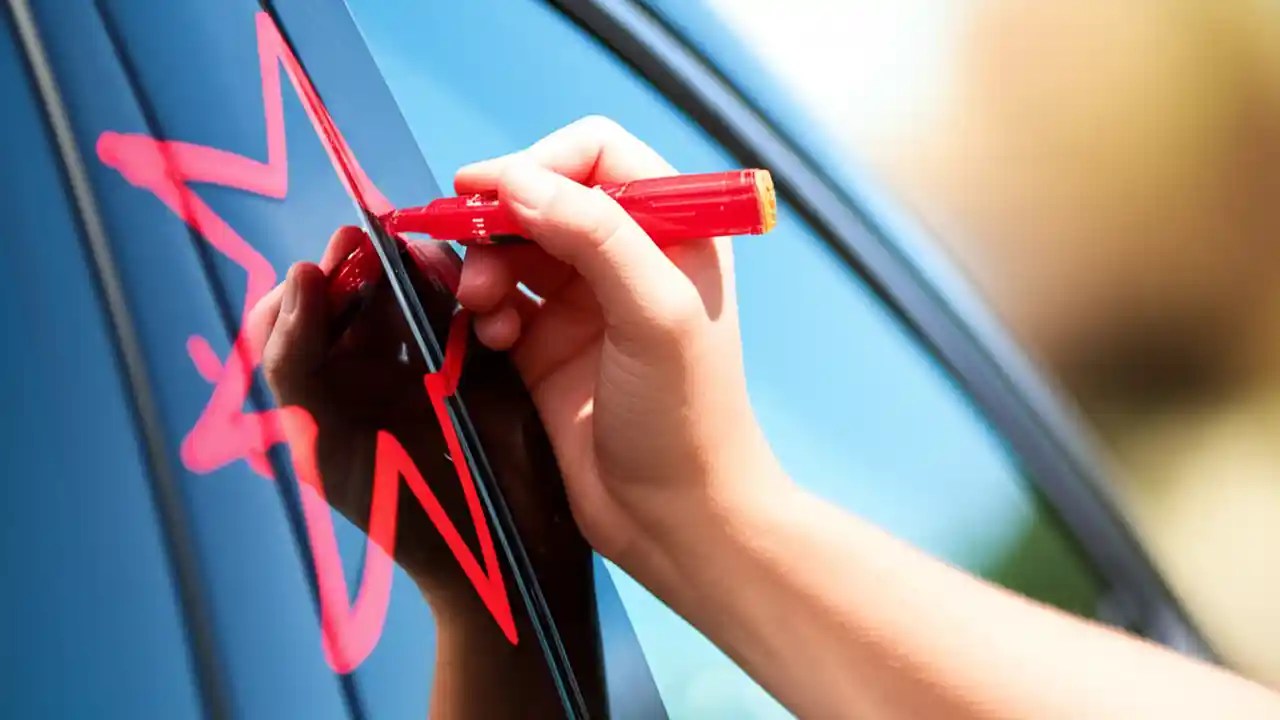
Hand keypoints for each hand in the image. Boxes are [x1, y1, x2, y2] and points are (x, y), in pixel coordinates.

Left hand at [251, 227, 491, 606]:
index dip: (310, 283)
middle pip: (367, 283)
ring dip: (429, 269)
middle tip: (381, 247)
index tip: (324, 268)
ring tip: (439, 276)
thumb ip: (294, 366)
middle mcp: (379, 359)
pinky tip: (482, 313)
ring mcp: (437, 351)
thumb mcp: (327, 444)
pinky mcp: (493, 351)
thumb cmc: (405, 511)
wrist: (499, 552)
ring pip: (425, 281)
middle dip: (371, 261)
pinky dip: (479, 294)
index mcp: (330, 380)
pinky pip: (480, 303)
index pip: (303, 309)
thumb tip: (302, 276)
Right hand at [454, 117, 785, 582]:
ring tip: (481, 301)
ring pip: (510, 246)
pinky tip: (492, 335)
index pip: (596, 154)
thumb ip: (594, 235)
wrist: (673, 519)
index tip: (488, 192)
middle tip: (466, 244)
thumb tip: (516, 180)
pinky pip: (495, 300)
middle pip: (542, 196)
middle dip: (499, 217)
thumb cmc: (686, 415)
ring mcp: (583, 302)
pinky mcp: (545, 346)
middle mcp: (627, 257)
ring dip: (483, 263)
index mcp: (672, 230)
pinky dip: (482, 308)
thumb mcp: (653, 313)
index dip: (539, 162)